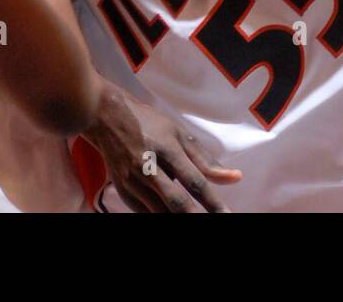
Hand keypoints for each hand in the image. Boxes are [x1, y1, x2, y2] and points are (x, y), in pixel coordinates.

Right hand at [82, 84, 241, 212]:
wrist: (107, 118)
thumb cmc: (149, 123)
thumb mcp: (179, 133)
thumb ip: (206, 160)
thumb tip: (235, 178)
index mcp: (166, 148)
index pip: (194, 182)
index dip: (212, 202)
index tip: (226, 215)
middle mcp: (148, 166)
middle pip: (176, 202)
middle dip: (194, 217)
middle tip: (214, 223)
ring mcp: (133, 180)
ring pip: (160, 211)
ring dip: (178, 218)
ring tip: (194, 218)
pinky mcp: (123, 191)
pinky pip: (146, 212)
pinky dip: (161, 215)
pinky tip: (173, 214)